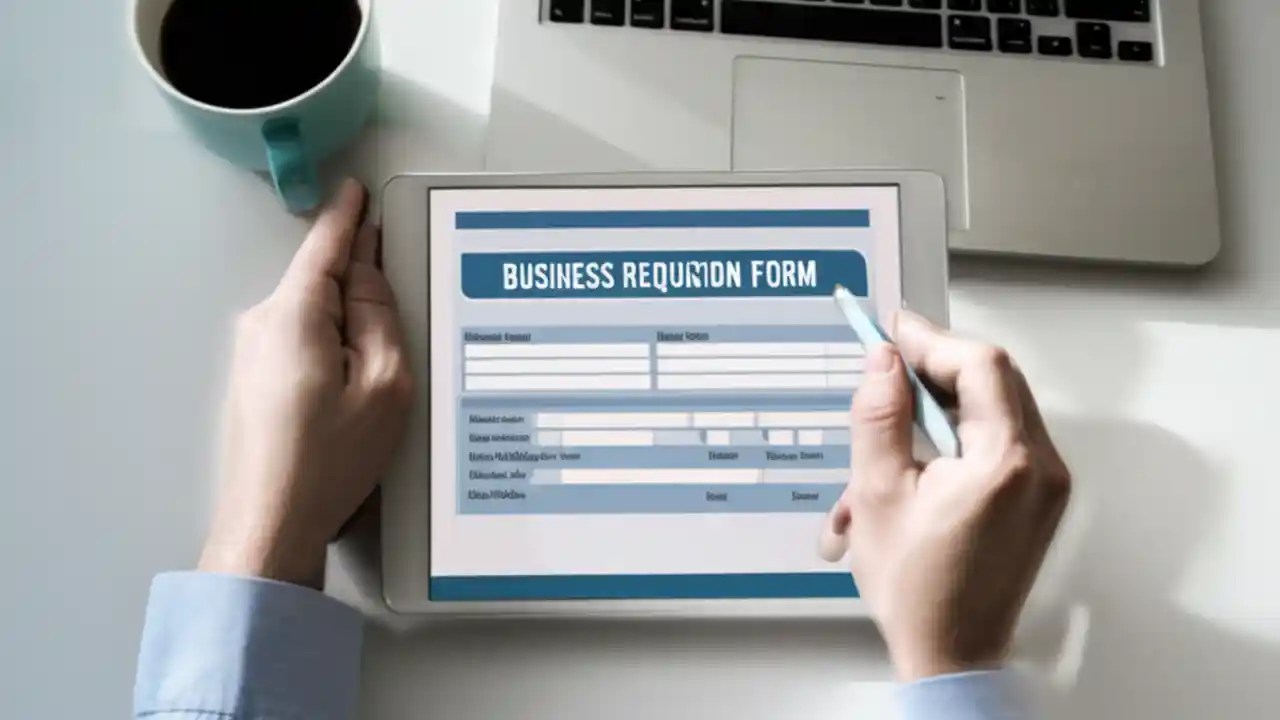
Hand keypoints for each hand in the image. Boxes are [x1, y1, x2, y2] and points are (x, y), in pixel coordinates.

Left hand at [199, 179, 412, 587]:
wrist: (271, 523)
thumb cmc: (329, 463)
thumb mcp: (384, 384)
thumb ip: (381, 317)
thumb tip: (370, 275)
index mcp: (294, 315)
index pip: (325, 246)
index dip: (348, 217)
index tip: (357, 191)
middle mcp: (263, 325)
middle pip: (322, 280)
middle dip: (361, 281)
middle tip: (405, 298)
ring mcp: (253, 354)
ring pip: (315, 315)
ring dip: (350, 321)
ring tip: (388, 363)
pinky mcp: (256, 381)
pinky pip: (303, 341)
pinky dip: (334, 346)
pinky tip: (359, 382)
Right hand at [819, 311, 1069, 680]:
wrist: (952, 652)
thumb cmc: (920, 591)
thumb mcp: (878, 492)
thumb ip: (880, 416)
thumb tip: (883, 362)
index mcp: (1005, 462)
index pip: (978, 366)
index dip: (931, 340)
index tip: (894, 329)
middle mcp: (1041, 469)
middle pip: (994, 380)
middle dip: (937, 365)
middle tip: (891, 361)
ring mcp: (1047, 486)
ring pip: (996, 408)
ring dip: (942, 403)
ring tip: (893, 422)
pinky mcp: (1040, 500)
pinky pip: (1002, 441)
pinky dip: (959, 433)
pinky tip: (919, 453)